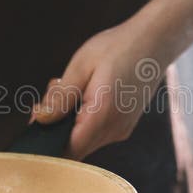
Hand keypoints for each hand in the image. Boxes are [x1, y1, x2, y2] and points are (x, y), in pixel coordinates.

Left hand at [32, 15, 169, 159]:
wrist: (156, 40)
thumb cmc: (119, 47)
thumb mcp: (82, 66)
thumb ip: (61, 97)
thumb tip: (41, 120)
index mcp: (102, 115)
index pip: (67, 151)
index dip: (46, 143)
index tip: (36, 119)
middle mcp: (114, 130)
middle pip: (73, 147)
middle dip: (55, 126)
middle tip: (53, 91)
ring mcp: (121, 130)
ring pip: (83, 139)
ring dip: (69, 120)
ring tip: (71, 86)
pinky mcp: (124, 125)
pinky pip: (94, 132)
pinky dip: (82, 118)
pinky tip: (85, 92)